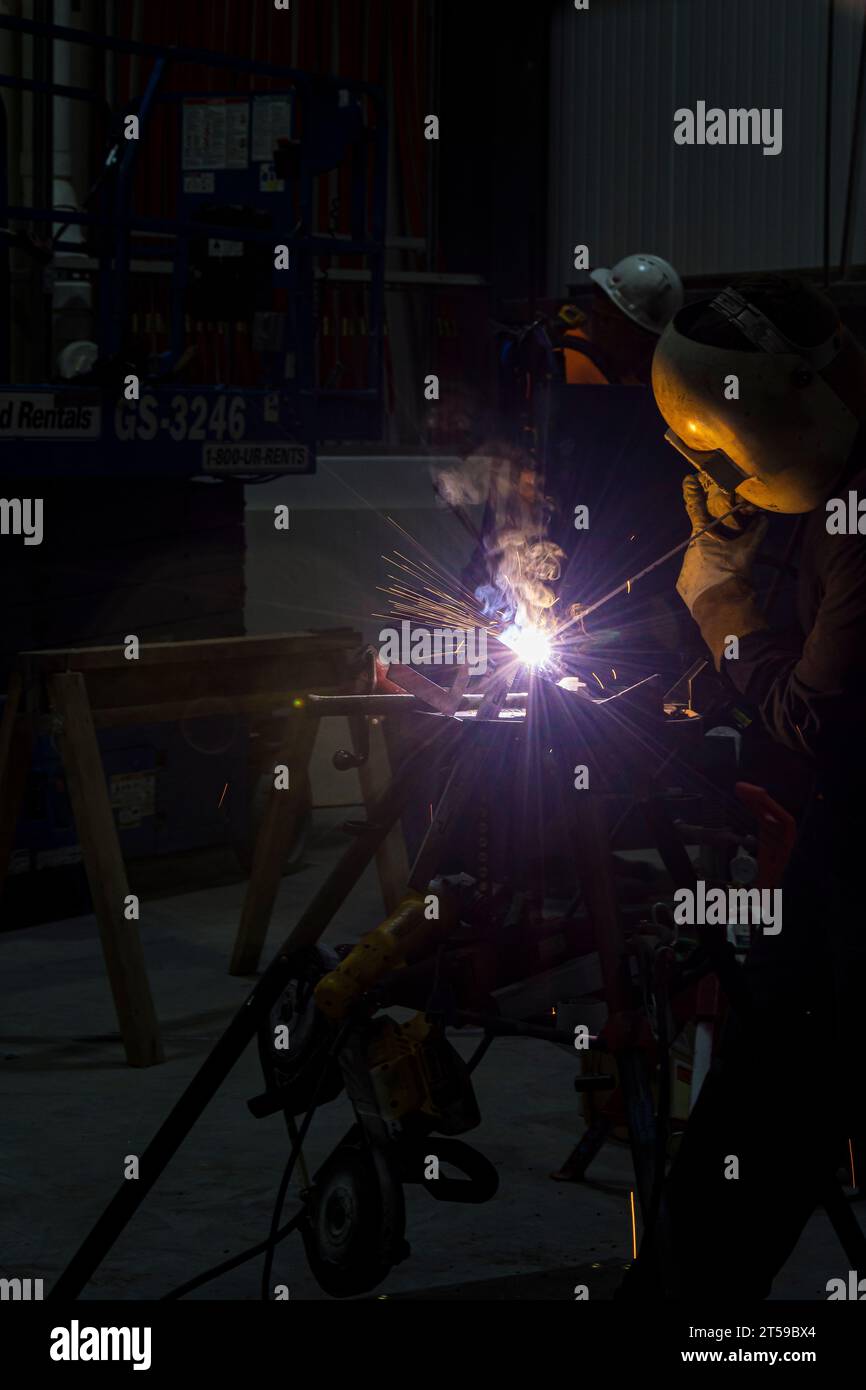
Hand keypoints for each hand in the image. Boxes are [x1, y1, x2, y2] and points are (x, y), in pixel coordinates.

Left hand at [676, 475, 767, 614]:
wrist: (721, 605)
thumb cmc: (732, 574)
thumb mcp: (747, 551)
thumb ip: (755, 533)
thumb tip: (764, 519)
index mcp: (701, 536)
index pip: (695, 508)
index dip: (692, 493)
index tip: (688, 480)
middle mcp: (689, 549)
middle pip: (701, 538)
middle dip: (712, 540)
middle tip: (724, 548)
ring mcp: (684, 567)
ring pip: (698, 558)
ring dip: (709, 561)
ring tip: (723, 570)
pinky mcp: (682, 584)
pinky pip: (694, 576)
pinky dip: (704, 577)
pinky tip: (714, 582)